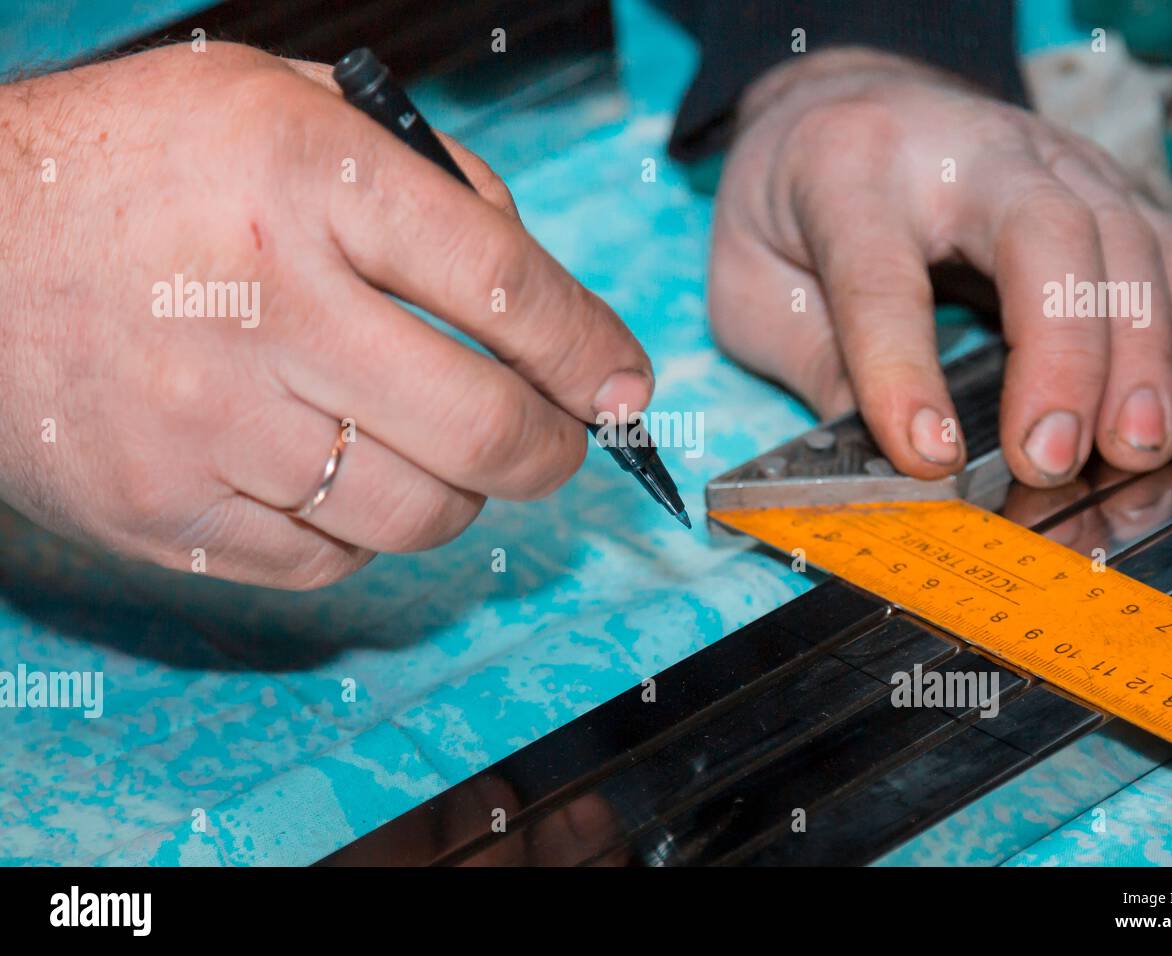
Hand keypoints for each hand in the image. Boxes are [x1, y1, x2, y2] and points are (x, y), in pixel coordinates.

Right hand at [0, 43, 651, 587]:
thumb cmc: (143, 169)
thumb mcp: (288, 111)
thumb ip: (433, 183)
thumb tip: (549, 303)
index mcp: (302, 178)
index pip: (500, 283)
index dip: (589, 349)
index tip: (625, 386)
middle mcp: (260, 303)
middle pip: (481, 427)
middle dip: (551, 448)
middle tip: (554, 438)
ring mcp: (206, 422)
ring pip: (416, 513)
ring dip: (463, 493)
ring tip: (441, 452)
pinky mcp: (163, 509)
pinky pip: (330, 560)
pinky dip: (368, 530)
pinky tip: (342, 475)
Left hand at [709, 49, 1171, 487]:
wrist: (840, 108)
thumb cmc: (787, 206)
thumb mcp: (752, 287)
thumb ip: (815, 367)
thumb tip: (891, 467)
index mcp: (849, 172)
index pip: (881, 276)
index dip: (904, 372)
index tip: (929, 458)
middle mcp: (962, 148)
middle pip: (1041, 235)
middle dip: (1061, 357)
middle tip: (1052, 459)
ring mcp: (1043, 155)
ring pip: (1124, 237)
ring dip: (1144, 354)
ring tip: (1134, 449)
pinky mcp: (1098, 177)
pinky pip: (1166, 241)